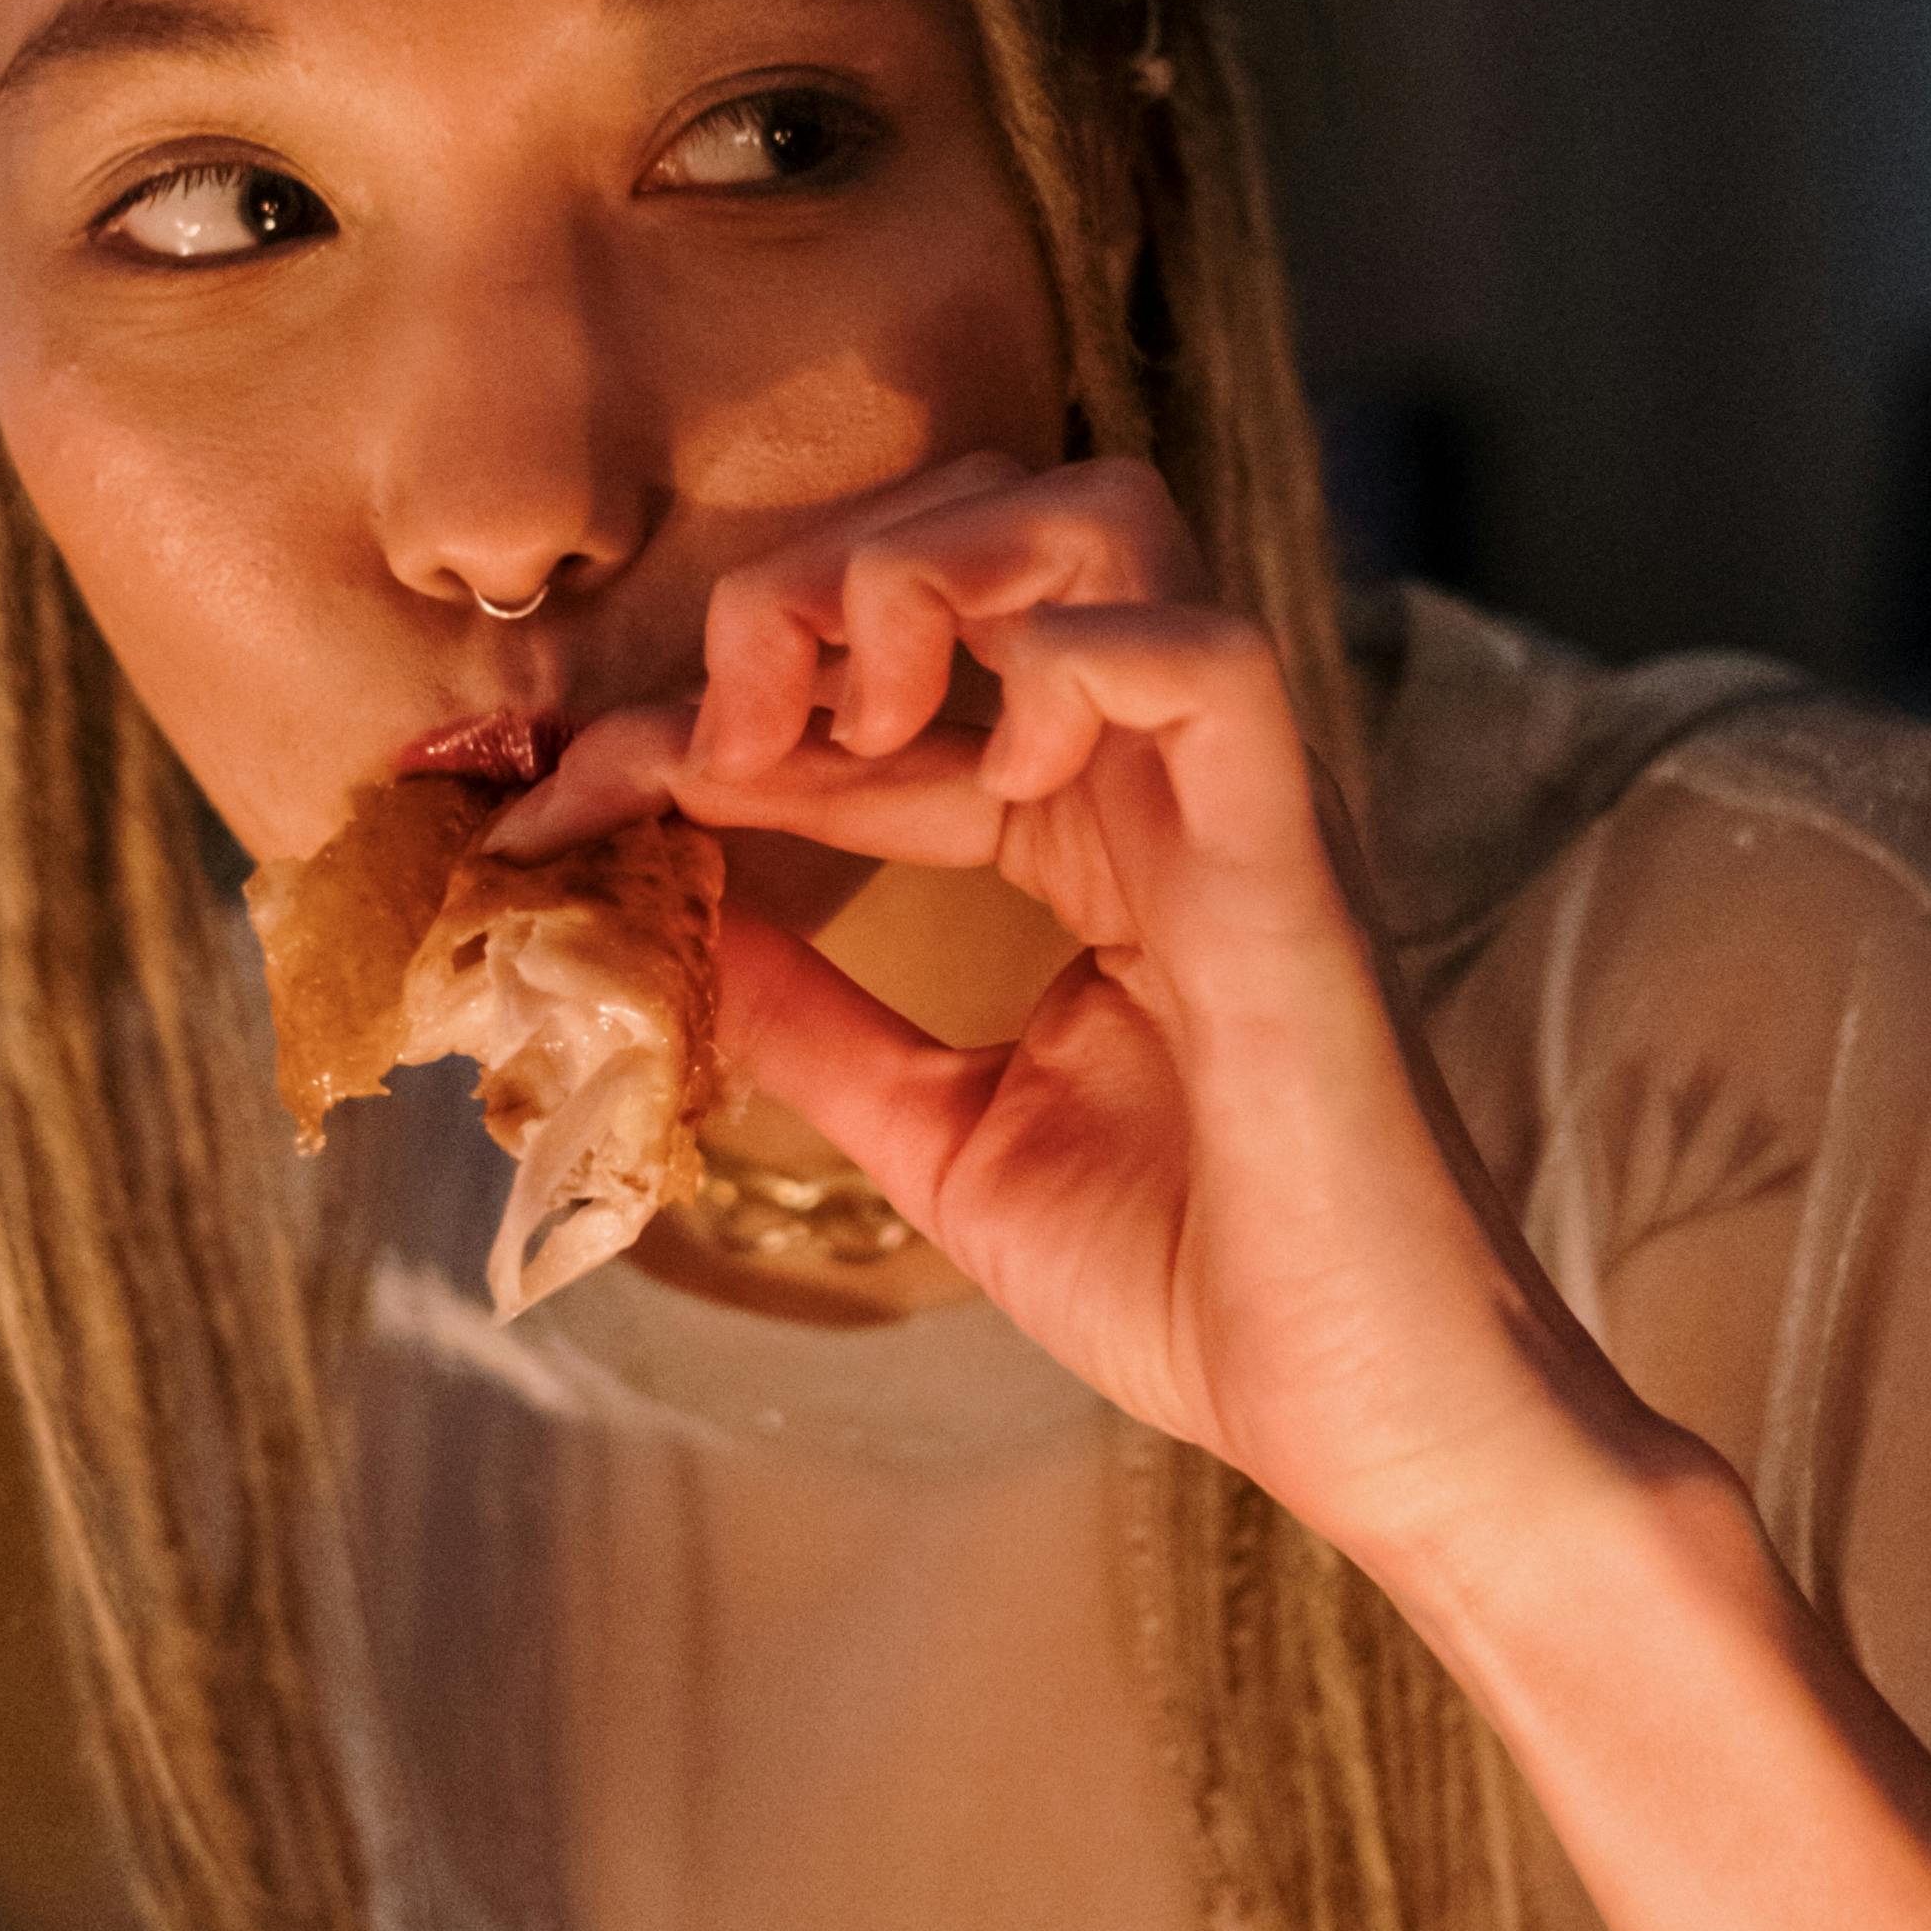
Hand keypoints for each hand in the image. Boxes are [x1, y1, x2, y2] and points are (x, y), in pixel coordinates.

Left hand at [491, 456, 1692, 1580]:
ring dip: (928, 574)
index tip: (565, 797)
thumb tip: (655, 923)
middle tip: (723, 730)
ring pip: (1103, 521)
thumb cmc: (1200, 1288)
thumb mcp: (941, 1133)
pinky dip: (1070, 663)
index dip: (705, 708)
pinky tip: (998, 774)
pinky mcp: (1288, 857)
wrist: (1366, 1417)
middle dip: (818, 575)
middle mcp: (1153, 782)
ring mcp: (1225, 801)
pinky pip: (1202, 653)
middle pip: (1000, 513)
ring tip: (852, 723)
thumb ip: (813, 1014)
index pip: (883, 682)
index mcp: (1087, 837)